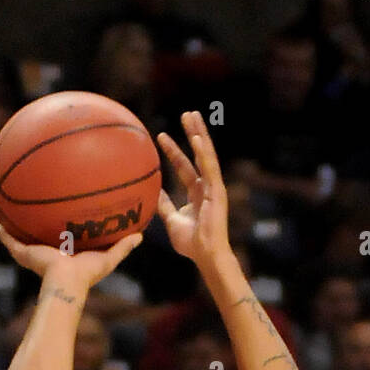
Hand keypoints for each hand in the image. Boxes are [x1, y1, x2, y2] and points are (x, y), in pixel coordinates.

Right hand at [0, 224, 142, 294]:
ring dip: (16, 230)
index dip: (64, 229)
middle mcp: (50, 254)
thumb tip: (141, 235)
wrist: (65, 280)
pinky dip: (3, 235)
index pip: (65, 239)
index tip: (64, 216)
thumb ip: (123, 247)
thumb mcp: (108, 258)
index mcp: (67, 255)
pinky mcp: (24, 254)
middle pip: (42, 237)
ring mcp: (35, 255)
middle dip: (37, 226)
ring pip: (23, 239)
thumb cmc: (86, 273)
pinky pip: (10, 243)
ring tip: (10, 211)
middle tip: (36, 210)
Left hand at [157, 110, 229, 271]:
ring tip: (192, 116)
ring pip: (206, 155)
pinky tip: (197, 138)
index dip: (173, 151)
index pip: (184, 166)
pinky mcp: (218, 191)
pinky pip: (210, 168)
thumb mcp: (171, 220)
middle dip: (192, 133)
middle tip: (186, 114)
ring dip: (199, 134)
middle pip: (198, 154)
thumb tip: (152, 192)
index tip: (160, 136)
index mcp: (197, 192)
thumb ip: (164, 205)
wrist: (206, 255)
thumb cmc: (191, 243)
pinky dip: (204, 153)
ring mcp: (213, 187)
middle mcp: (206, 186)